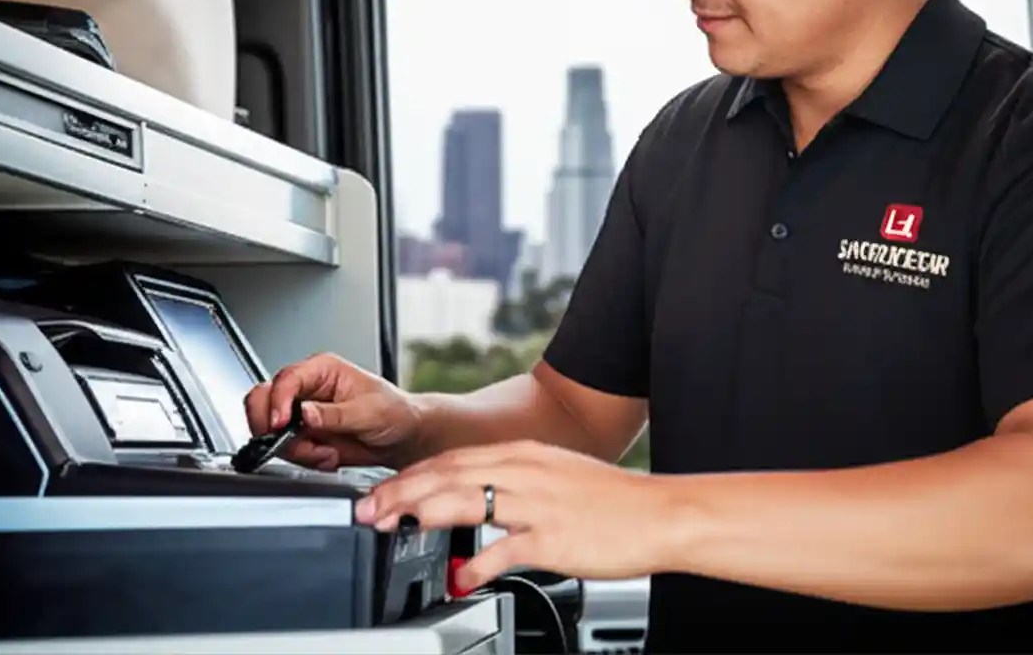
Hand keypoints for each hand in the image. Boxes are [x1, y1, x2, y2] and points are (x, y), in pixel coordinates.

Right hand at [244, 353, 423, 469]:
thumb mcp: (369, 412)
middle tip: (294, 442)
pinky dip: (304, 458)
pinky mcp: (303, 435)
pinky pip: (285, 449)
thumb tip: (305, 413)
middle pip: (263, 399)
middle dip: (273, 426)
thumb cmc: (394, 413)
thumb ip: (334, 414)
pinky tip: (327, 456)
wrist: (404, 437)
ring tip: (326, 452)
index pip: (286, 380)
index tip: (281, 424)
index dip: (277, 402)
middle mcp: (307, 388)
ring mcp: (301, 413)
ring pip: (270, 429)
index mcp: (322, 370)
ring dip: (295, 448)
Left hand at [355, 440, 673, 591]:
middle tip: (371, 511)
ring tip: (395, 530)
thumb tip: (476, 497)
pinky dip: (474, 565)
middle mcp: (525, 472)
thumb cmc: (612, 501)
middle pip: (448, 475)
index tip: (383, 491)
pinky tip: (457, 578)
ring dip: (423, 514)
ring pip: (466, 500)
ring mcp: (537, 503)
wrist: (661, 514)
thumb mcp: (556, 476)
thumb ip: (514, 484)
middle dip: (402, 492)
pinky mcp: (552, 537)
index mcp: (524, 454)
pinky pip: (502, 550)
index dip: (412, 475)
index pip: (453, 459)